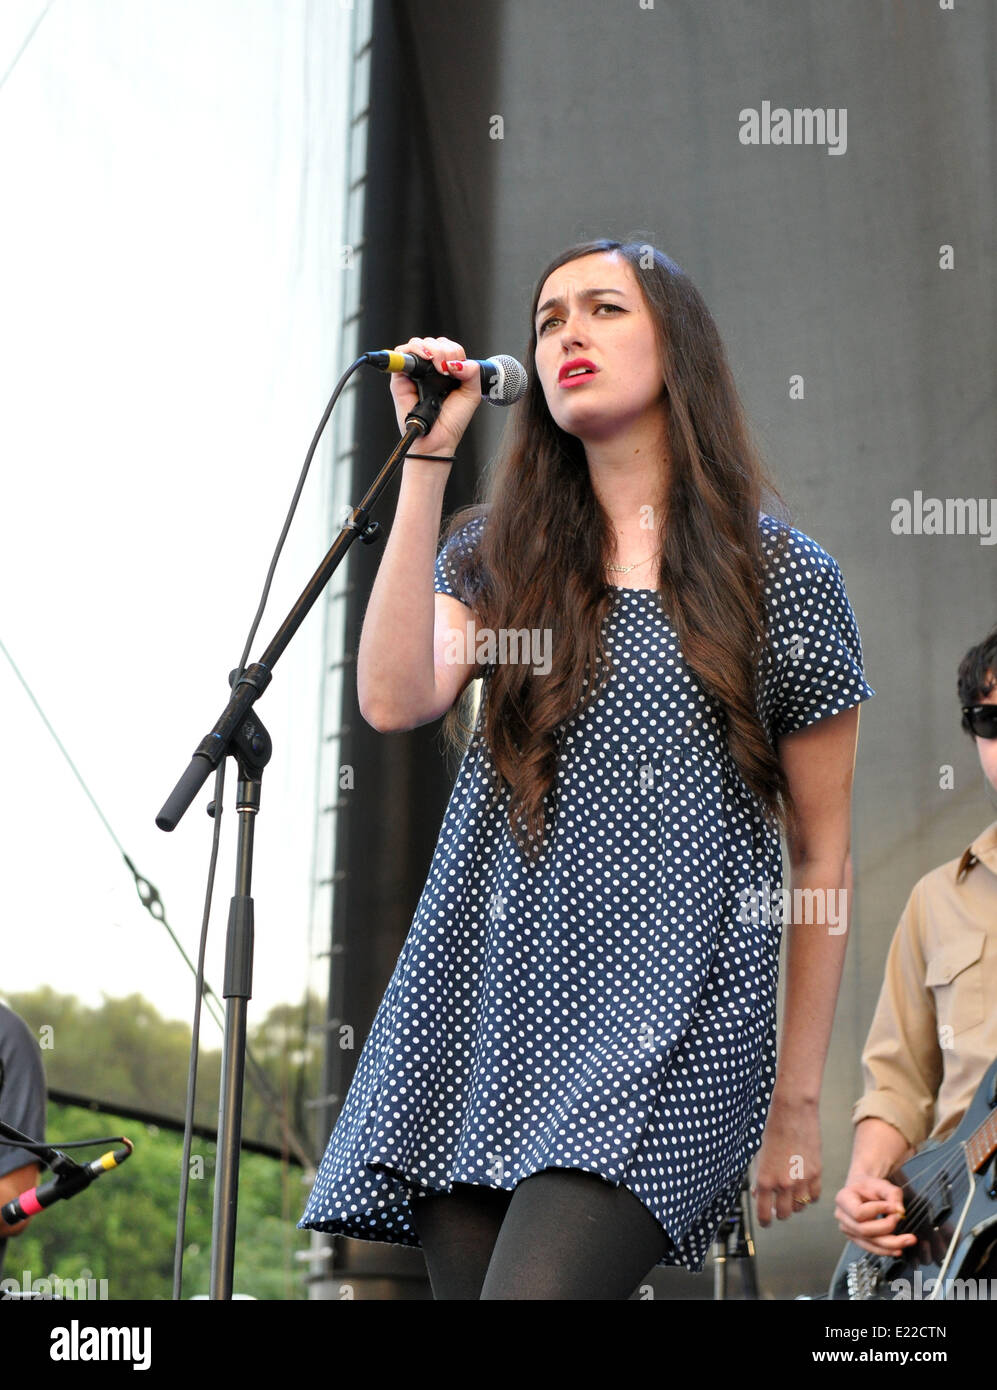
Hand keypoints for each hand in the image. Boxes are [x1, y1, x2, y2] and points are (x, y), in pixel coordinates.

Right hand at [389, 336, 482, 459]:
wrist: (437, 439)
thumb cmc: (452, 420)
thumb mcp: (471, 393)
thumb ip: (471, 372)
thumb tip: (458, 362)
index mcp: (446, 370)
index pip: (449, 347)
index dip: (454, 351)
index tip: (457, 367)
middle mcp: (429, 368)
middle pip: (434, 342)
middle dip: (444, 350)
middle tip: (447, 368)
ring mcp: (415, 372)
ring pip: (418, 343)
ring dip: (431, 349)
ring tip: (439, 366)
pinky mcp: (400, 378)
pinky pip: (401, 354)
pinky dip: (413, 351)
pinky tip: (425, 359)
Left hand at [751, 1092, 820, 1225]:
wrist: (793, 1112)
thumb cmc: (773, 1129)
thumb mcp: (760, 1155)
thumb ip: (759, 1178)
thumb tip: (759, 1195)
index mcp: (764, 1179)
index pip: (764, 1214)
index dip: (764, 1220)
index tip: (765, 1220)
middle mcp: (783, 1183)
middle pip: (784, 1214)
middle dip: (779, 1212)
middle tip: (777, 1205)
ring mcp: (802, 1180)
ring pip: (800, 1207)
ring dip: (794, 1204)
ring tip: (790, 1193)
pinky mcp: (817, 1174)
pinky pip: (814, 1197)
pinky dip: (809, 1196)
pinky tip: (804, 1187)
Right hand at [834, 1175, 916, 1256]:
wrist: (864, 1191)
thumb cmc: (870, 1187)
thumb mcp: (882, 1184)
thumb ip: (892, 1194)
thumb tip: (900, 1210)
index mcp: (843, 1199)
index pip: (858, 1212)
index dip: (877, 1211)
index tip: (893, 1207)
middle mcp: (842, 1216)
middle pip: (864, 1231)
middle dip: (887, 1230)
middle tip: (902, 1222)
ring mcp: (848, 1230)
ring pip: (869, 1242)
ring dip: (890, 1244)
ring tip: (908, 1240)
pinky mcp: (857, 1239)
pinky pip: (871, 1248)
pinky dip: (886, 1250)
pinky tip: (898, 1249)